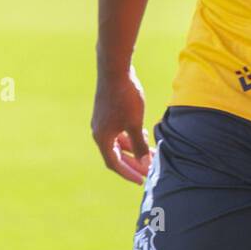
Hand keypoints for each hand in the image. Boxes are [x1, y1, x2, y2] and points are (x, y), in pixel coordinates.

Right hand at [91, 65, 151, 183]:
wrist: (115, 69)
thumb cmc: (124, 97)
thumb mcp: (135, 123)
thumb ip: (139, 145)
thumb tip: (145, 164)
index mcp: (102, 138)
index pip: (114, 163)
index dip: (128, 173)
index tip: (142, 180)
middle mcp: (99, 131)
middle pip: (117, 154)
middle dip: (134, 163)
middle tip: (149, 170)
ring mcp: (103, 121)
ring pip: (119, 142)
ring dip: (134, 149)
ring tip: (151, 153)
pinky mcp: (107, 112)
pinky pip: (119, 131)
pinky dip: (130, 136)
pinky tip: (143, 133)